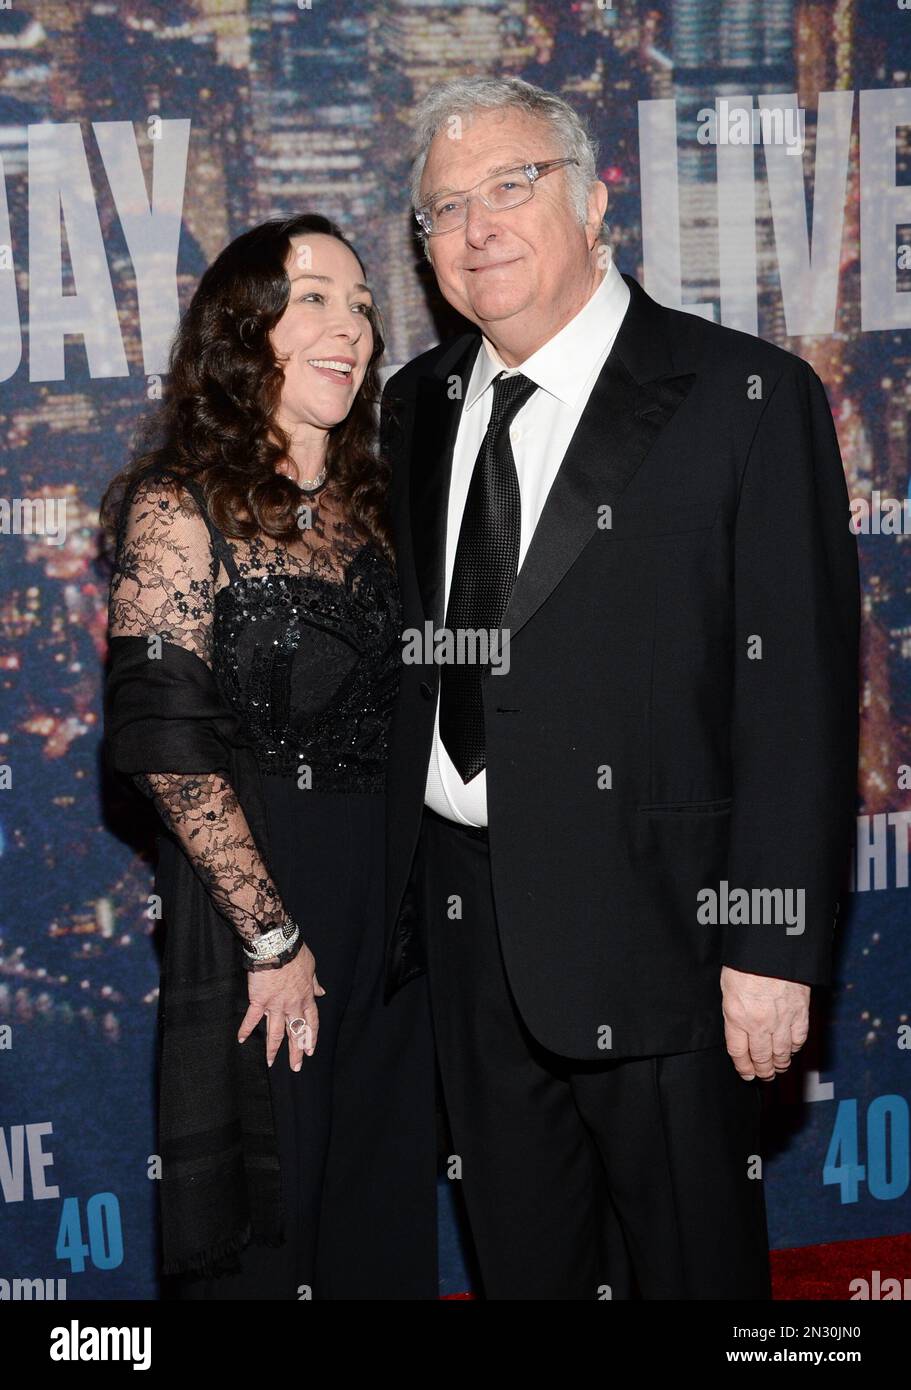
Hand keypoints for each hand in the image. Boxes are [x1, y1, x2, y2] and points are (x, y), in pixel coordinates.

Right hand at [238, 941, 325, 1070]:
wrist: (277, 946)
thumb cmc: (295, 953)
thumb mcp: (311, 967)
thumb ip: (315, 983)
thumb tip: (322, 992)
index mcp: (306, 997)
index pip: (311, 1022)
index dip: (311, 1037)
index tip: (310, 1050)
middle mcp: (292, 1005)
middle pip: (296, 1032)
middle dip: (296, 1051)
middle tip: (296, 1067)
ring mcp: (275, 1005)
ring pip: (275, 1032)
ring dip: (273, 1049)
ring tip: (271, 1063)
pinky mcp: (259, 1001)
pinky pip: (252, 1019)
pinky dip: (245, 1029)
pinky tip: (240, 1040)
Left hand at [720, 966, 809, 1080]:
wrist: (772, 946)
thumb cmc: (746, 961)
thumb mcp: (727, 986)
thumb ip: (733, 1011)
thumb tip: (738, 1030)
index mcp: (737, 1016)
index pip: (739, 1053)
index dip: (743, 1067)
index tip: (747, 1074)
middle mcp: (759, 1023)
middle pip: (762, 1057)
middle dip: (763, 1070)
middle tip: (764, 1075)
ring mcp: (782, 1019)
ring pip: (782, 1053)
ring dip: (780, 1064)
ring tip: (778, 1068)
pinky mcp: (800, 1012)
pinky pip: (799, 1039)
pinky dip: (795, 1048)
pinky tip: (792, 1050)